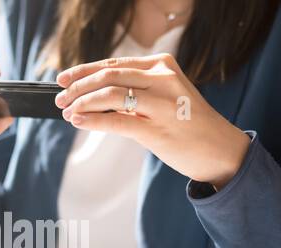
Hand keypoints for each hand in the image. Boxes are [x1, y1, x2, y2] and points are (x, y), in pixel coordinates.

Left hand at [55, 54, 249, 187]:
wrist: (220, 149)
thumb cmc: (189, 123)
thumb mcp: (165, 96)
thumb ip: (135, 91)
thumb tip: (93, 95)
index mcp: (162, 66)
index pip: (114, 64)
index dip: (84, 70)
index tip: (64, 79)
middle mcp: (162, 80)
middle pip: (108, 76)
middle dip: (78, 87)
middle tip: (60, 98)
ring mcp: (161, 104)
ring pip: (109, 95)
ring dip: (82, 103)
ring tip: (67, 111)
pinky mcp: (157, 129)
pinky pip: (117, 121)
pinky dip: (93, 120)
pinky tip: (78, 120)